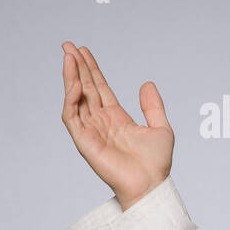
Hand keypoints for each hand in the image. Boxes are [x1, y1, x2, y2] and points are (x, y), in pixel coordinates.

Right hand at [61, 42, 173, 210]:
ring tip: (68, 56)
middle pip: (85, 88)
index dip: (91, 68)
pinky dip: (71, 100)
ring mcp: (91, 131)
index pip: (99, 87)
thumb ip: (153, 106)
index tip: (83, 50)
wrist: (151, 184)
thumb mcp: (161, 127)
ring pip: (75, 99)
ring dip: (71, 78)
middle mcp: (101, 122)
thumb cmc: (156, 164)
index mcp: (116, 117)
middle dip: (76, 67)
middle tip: (68, 45)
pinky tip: (75, 85)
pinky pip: (73, 117)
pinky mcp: (84, 142)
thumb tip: (147, 83)